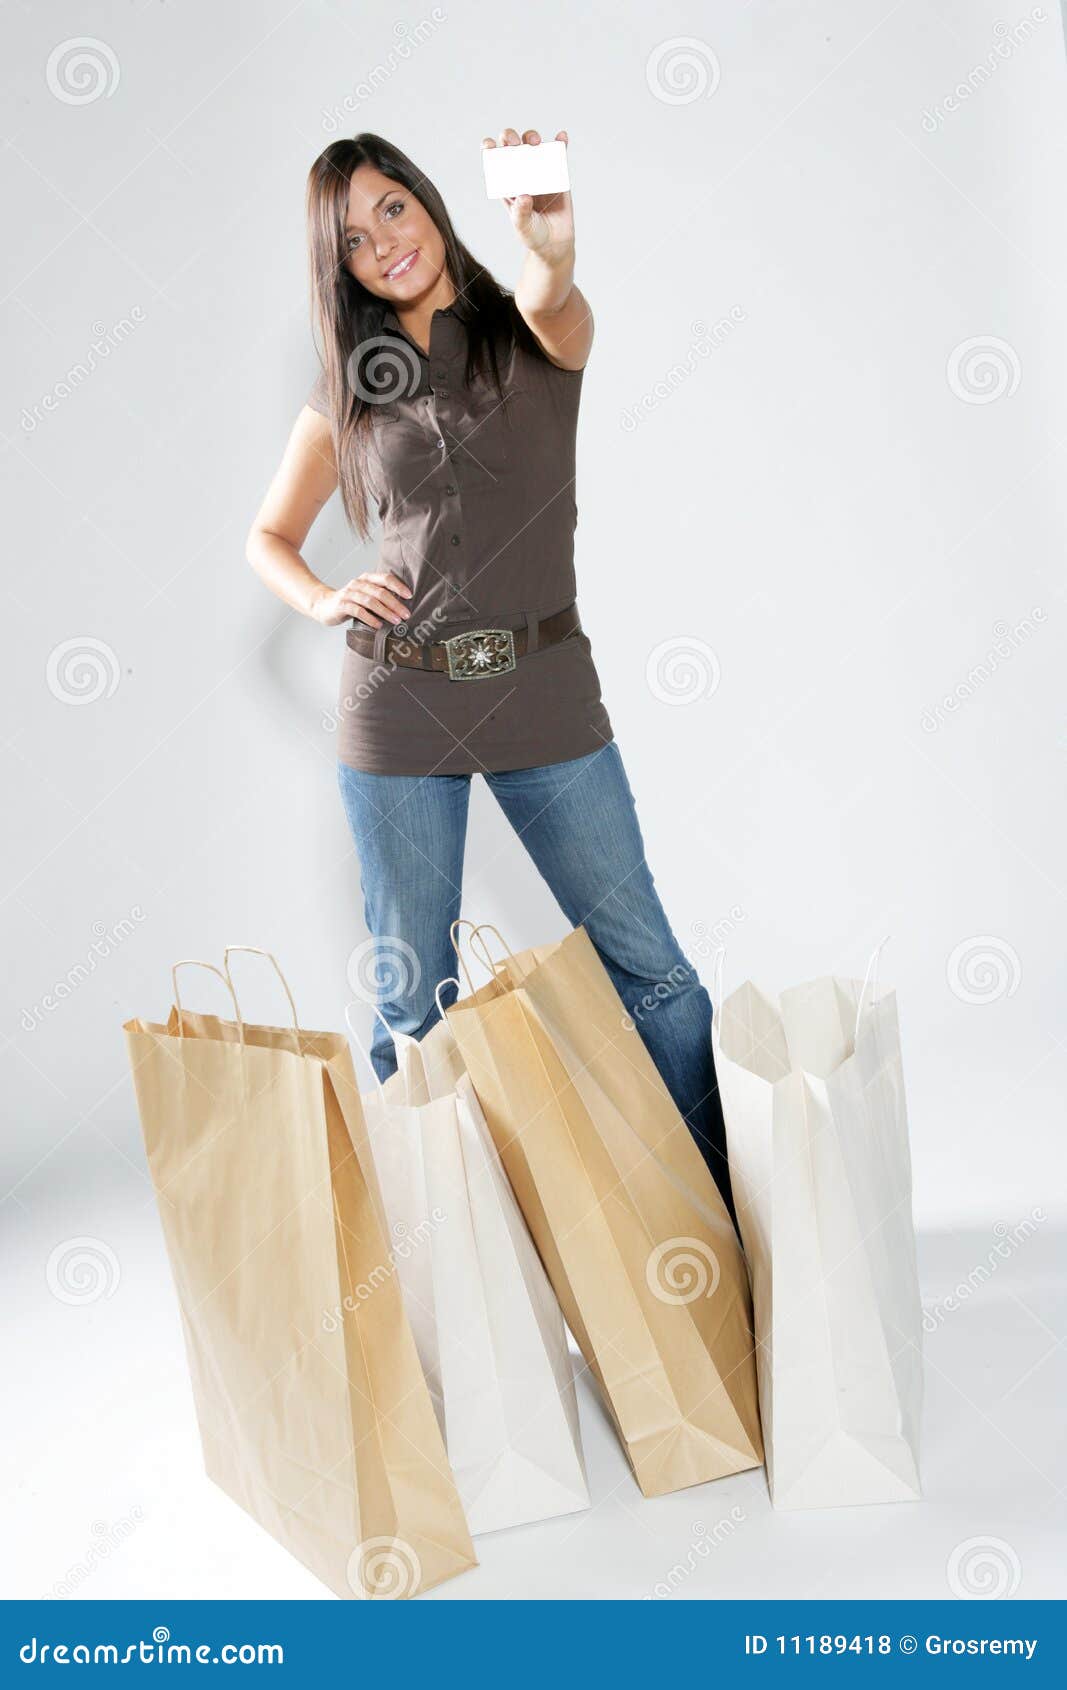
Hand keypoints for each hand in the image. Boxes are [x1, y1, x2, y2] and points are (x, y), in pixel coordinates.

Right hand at [312, 569, 412, 628]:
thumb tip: (402, 607)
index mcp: (366, 579)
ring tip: (396, 621)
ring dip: (385, 612)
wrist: (324, 606)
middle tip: (406, 614)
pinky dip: (370, 618)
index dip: (398, 586)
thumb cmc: (350, 602)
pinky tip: (378, 625)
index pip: (385, 578)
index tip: (410, 596)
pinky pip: (358, 611)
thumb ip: (380, 597)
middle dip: (395, 604)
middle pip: (380, 592)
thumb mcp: (366, 596)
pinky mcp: (342, 605)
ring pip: (370, 601)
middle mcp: (358, 584)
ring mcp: (349, 594)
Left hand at [483, 127, 573, 263]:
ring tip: (535, 142)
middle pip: (512, 147)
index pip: (494, 162)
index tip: (490, 145)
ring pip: (533, 145)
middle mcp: (521, 173)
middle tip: (515, 144)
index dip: (490, 149)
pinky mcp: (557, 174)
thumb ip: (521, 213)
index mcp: (506, 184)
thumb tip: (524, 196)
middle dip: (510, 138)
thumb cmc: (533, 235)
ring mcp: (539, 171)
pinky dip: (560, 144)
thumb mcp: (523, 227)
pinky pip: (558, 155)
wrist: (555, 244)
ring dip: (531, 137)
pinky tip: (561, 137)